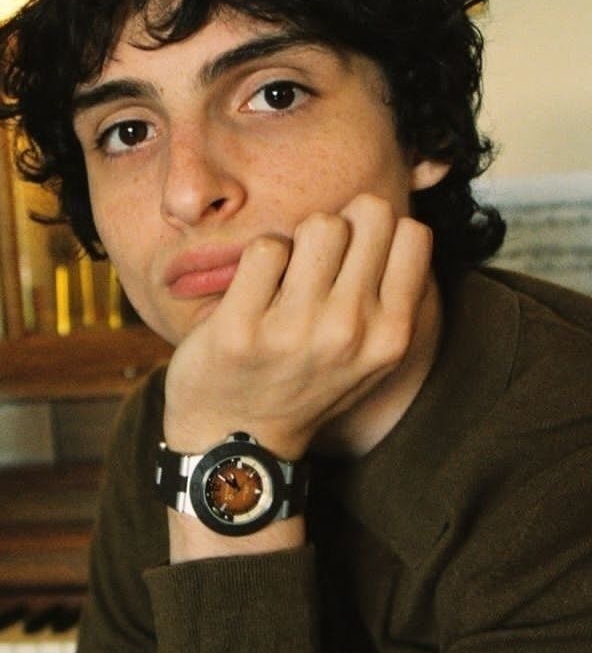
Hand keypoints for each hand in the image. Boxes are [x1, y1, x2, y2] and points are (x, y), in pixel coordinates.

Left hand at [163, 193, 435, 462]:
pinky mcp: (242, 328)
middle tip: (319, 262)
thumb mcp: (372, 354)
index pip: (414, 232)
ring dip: (300, 240)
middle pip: (369, 213)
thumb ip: (392, 294)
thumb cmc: (308, 380)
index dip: (380, 232)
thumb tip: (393, 219)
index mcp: (392, 334)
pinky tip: (255, 291)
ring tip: (287, 278)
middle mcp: (352, 330)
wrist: (239, 440)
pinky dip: (259, 259)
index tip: (356, 254)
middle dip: (343, 226)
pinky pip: (266, 247)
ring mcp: (296, 330)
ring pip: (319, 223)